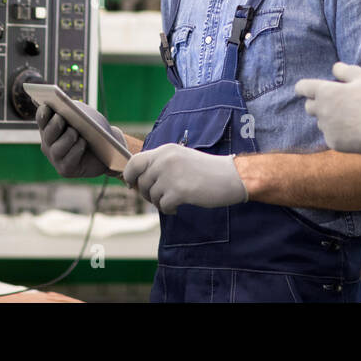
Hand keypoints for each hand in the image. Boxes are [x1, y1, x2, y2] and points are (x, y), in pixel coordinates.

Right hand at [35, 101, 125, 177]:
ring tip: (76, 132)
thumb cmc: (94, 130)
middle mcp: (49, 143)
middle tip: (62, 118)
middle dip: (55, 124)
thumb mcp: (85, 116)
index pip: (42, 117)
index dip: (43, 112)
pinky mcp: (65, 170)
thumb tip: (67, 107)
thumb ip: (74, 111)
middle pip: (48, 132)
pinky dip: (76, 149)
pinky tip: (83, 143)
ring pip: (57, 148)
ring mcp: (55, 158)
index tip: (48, 105)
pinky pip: (68, 159)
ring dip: (68, 137)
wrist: (108, 150)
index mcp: (50, 127)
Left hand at [122, 144, 247, 213]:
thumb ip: (161, 165)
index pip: (135, 161)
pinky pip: (163, 206)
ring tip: (174, 201)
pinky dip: (168, 210)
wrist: (230, 177)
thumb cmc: (206, 170)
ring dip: (160, 202)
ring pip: (152, 196)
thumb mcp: (181, 158)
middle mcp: (165, 160)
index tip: (132, 185)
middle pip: (141, 182)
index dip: (129, 175)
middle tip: (160, 198)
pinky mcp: (179, 191)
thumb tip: (137, 181)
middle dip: (147, 194)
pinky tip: (178, 208)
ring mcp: (171, 175)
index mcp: (165, 150)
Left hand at [295, 62, 360, 157]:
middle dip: (317, 103)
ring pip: (321, 122)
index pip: (303, 87)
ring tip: (350, 117)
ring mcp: (326, 128)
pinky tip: (354, 130)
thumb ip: (346, 70)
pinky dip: (338, 132)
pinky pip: (331, 135)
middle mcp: (321, 110)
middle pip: (309, 107)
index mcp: (326, 92)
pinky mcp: (334, 142)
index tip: (302, 88)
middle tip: (333, 102)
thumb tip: (335, 68)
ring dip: (329, 118)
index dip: (302, 87)